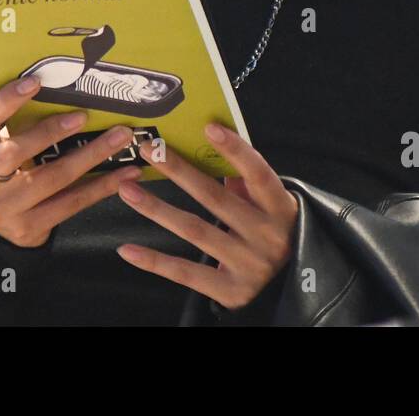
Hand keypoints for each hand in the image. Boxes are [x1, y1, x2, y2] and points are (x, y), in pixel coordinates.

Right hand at [0, 75, 143, 246]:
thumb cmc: (6, 174)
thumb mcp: (0, 148)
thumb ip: (20, 125)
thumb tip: (66, 87)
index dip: (6, 100)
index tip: (35, 81)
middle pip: (13, 152)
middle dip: (50, 131)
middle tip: (83, 115)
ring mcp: (4, 208)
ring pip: (52, 178)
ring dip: (90, 155)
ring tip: (119, 138)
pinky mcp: (28, 228)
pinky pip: (71, 203)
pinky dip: (102, 186)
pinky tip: (125, 173)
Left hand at [114, 122, 298, 310]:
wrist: (291, 288)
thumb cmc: (272, 232)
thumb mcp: (270, 206)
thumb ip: (246, 179)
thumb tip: (212, 144)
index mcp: (280, 208)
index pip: (258, 174)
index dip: (236, 150)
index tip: (208, 127)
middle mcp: (266, 235)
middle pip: (215, 198)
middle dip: (179, 171)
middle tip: (148, 150)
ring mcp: (247, 264)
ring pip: (194, 230)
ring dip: (156, 208)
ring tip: (126, 189)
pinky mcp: (229, 291)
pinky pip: (185, 273)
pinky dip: (154, 261)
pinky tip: (127, 249)